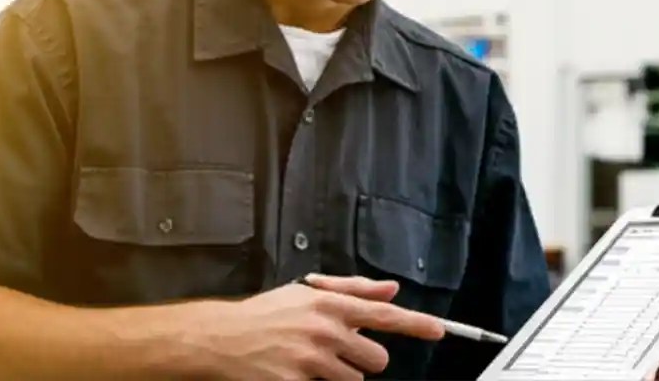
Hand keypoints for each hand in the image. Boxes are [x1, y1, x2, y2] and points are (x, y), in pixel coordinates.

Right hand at [206, 274, 443, 379]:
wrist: (219, 339)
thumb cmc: (264, 315)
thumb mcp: (307, 292)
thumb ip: (353, 290)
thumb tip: (391, 287)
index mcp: (330, 305)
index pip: (384, 314)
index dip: (416, 323)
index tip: (438, 330)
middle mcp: (324, 331)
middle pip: (376, 359)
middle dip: (361, 358)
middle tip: (335, 350)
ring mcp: (310, 360)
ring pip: (353, 379)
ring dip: (337, 374)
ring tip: (308, 360)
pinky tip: (294, 372)